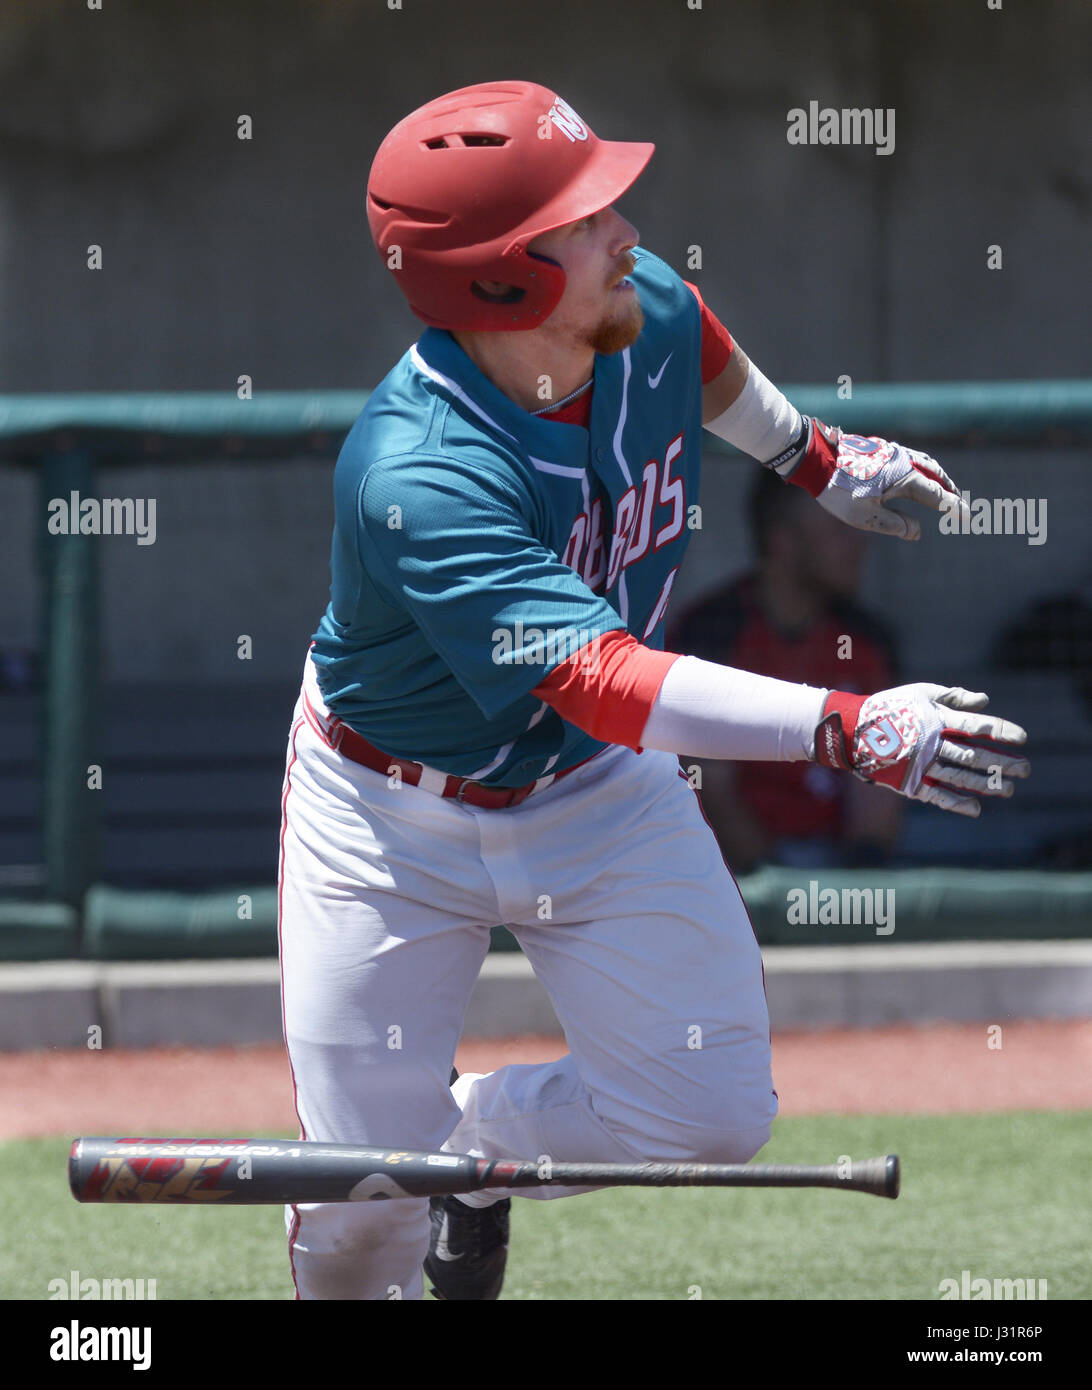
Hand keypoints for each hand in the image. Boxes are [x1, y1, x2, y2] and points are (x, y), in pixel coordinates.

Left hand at [778, 420, 968, 540]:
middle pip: (935, 475)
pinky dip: (920, 469)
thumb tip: (915, 533)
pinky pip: (909, 459)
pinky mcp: (880, 450)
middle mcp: (903, 461)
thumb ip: (894, 525)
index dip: (954, 507)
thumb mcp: (865, 516)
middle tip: (958, 504)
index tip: (968, 517)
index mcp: (904, 478)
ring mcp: (891, 453)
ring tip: (941, 489)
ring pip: (923, 463)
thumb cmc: (839, 490)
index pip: (936, 496)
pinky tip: (913, 476)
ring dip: (935, 477)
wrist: (816, 459)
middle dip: (948, 490)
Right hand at [813, 683, 1029, 817]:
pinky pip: (936, 795)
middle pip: (974, 755)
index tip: (1022, 738)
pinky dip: (957, 803)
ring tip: (1008, 790)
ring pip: (960, 777)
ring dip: (986, 785)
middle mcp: (931, 744)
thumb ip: (952, 696)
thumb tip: (984, 700)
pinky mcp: (908, 782)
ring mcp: (919, 765)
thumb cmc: (889, 706)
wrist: (850, 730)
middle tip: (1025, 769)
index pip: (976, 726)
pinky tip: (976, 808)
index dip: (1001, 731)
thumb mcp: (920, 692)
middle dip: (1002, 762)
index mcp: (935, 719)